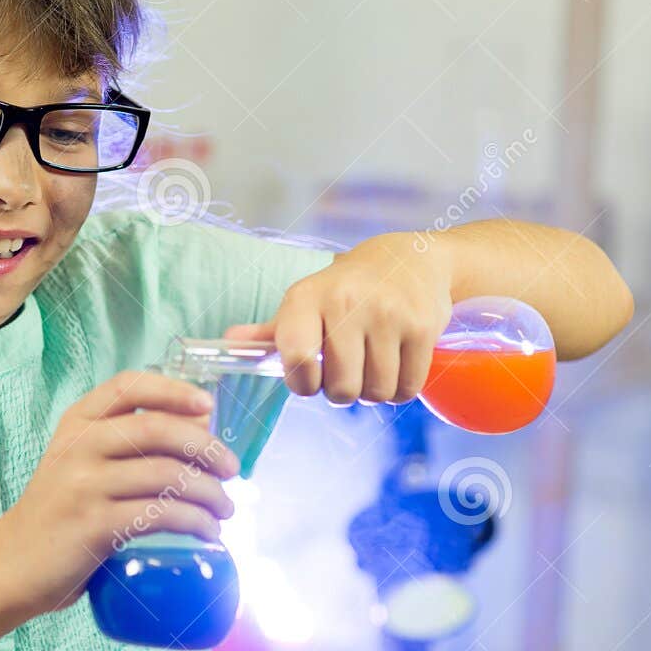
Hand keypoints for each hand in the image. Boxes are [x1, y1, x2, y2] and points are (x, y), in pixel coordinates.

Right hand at [0, 371, 239, 617]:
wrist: (12, 565)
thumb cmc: (59, 514)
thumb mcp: (81, 466)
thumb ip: (126, 446)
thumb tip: (199, 431)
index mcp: (77, 423)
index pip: (128, 386)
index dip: (173, 390)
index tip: (207, 405)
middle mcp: (79, 446)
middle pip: (158, 429)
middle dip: (207, 448)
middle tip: (231, 470)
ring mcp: (84, 484)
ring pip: (167, 475)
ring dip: (210, 493)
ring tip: (226, 509)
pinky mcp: (94, 525)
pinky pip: (160, 514)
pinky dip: (196, 522)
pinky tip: (208, 532)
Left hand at [224, 231, 453, 404]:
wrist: (410, 258)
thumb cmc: (345, 290)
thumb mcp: (304, 302)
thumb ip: (269, 331)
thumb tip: (227, 343)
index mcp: (306, 298)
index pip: (296, 357)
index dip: (302, 383)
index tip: (309, 379)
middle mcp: (346, 302)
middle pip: (341, 389)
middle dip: (341, 392)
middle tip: (346, 372)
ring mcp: (387, 313)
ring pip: (375, 392)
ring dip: (373, 392)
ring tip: (371, 366)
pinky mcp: (423, 326)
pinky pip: (408, 388)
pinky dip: (400, 389)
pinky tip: (395, 364)